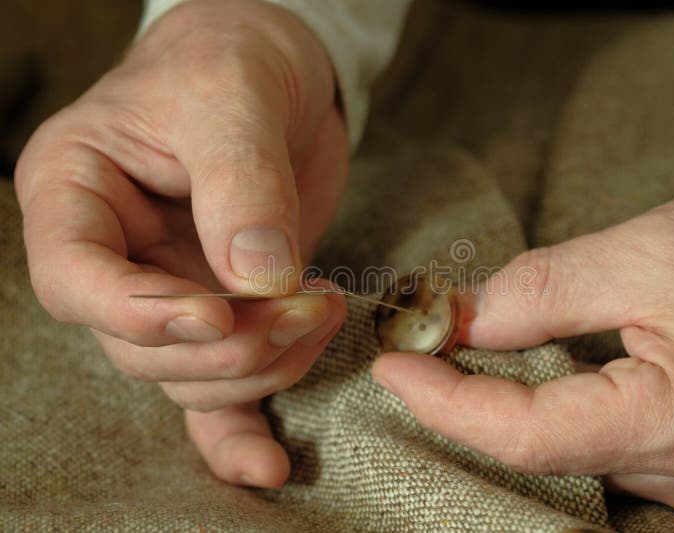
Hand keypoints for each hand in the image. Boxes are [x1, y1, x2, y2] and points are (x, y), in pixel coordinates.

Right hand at [15, 0, 347, 486]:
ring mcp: (168, 288)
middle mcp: (115, 253)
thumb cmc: (231, 57)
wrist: (276, 67)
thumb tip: (259, 281)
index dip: (141, 312)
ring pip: (191, 372)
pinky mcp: (223, 308)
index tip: (217, 313)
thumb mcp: (231, 98)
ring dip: (263, 366)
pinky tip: (271, 464)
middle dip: (230, 344)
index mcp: (77, 193)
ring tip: (326, 312)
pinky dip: (242, 426)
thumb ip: (242, 186)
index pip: (76, 281)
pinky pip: (218, 384)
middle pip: (144, 344)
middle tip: (309, 306)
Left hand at [372, 170, 673, 518]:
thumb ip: (541, 292)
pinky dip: (563, 411)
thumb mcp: (643, 251)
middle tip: (421, 352)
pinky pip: (611, 449)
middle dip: (472, 403)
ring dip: (516, 406)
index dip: (448, 402)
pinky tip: (541, 372)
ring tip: (472, 356)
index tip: (396, 365)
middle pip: (546, 452)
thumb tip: (461, 320)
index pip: (529, 435)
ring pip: (575, 455)